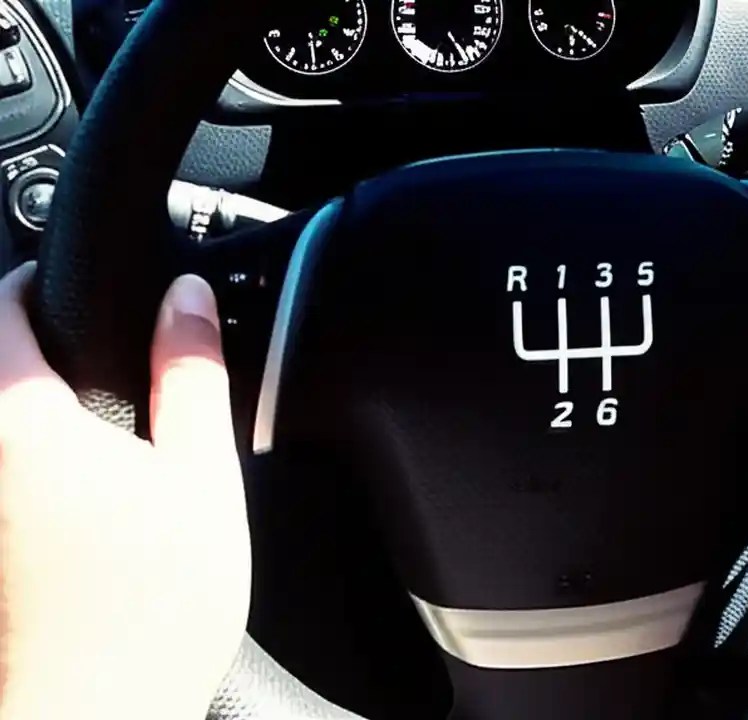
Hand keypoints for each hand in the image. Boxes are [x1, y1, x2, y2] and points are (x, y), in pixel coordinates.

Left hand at [0, 265, 249, 718]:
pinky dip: (31, 460)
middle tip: (94, 356)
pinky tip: (78, 496)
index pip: (4, 305)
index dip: (38, 281)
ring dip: (31, 407)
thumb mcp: (202, 475)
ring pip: (0, 420)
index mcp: (24, 420)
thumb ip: (190, 374)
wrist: (97, 713)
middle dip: (34, 347)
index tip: (76, 286)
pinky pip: (6, 470)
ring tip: (91, 427)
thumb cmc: (154, 607)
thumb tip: (188, 295)